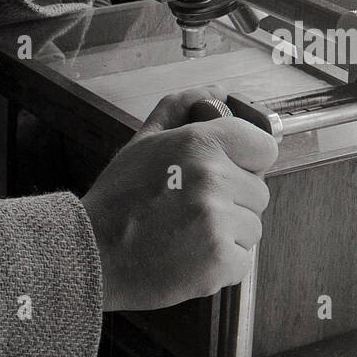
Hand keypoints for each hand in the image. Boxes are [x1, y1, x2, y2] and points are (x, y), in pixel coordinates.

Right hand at [81, 88, 278, 312]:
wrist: (92, 256)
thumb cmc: (117, 201)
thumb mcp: (144, 142)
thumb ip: (180, 108)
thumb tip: (216, 93)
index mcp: (199, 143)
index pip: (264, 147)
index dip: (248, 162)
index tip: (231, 172)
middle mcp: (212, 178)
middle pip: (258, 191)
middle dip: (233, 201)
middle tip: (191, 209)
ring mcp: (217, 221)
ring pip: (252, 227)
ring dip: (227, 234)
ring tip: (187, 234)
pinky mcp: (220, 260)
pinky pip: (242, 260)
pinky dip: (221, 264)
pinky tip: (189, 257)